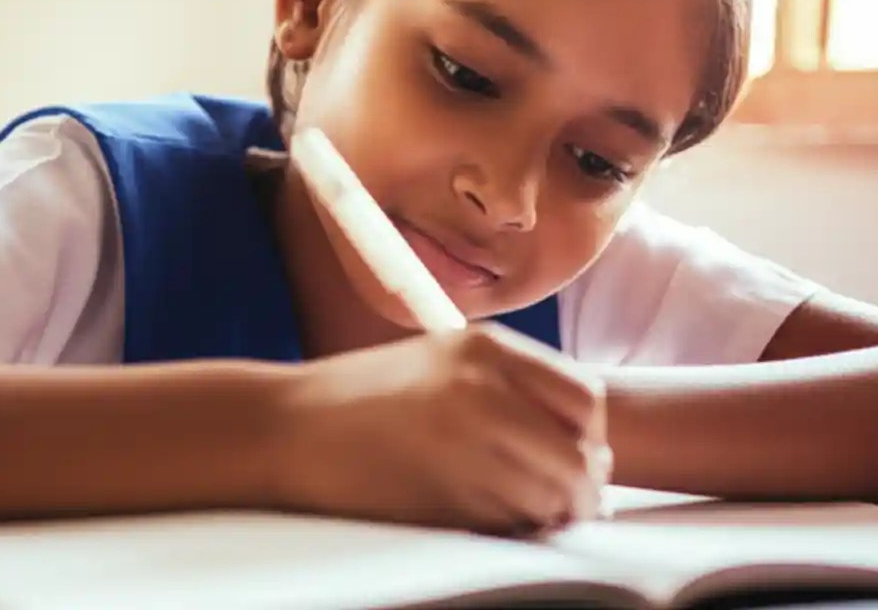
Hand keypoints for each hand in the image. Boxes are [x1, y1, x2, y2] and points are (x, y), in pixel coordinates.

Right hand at [272, 323, 610, 534]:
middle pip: (578, 455)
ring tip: (529, 514)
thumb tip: (582, 440)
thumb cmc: (361, 397)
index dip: (591, 438)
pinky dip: (513, 529)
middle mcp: (482, 389)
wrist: (286, 426)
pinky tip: (490, 519)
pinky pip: (508, 522)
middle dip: (582, 488)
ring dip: (550, 514)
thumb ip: (507, 385)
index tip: (580, 458)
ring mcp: (461, 442)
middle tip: (571, 504)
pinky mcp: (440, 491)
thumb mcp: (441, 362)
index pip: (585, 399)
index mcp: (486, 348)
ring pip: (550, 496)